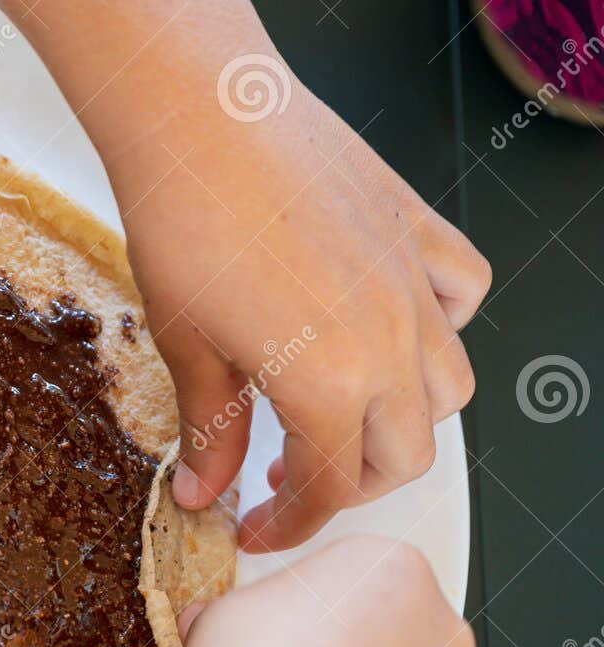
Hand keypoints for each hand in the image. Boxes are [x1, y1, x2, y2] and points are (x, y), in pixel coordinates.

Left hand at [102, 66, 490, 551]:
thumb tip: (203, 493)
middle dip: (348, 485)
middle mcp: (391, 343)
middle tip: (289, 480)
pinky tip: (387, 329)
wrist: (202, 118)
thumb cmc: (185, 222)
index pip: (330, 488)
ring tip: (339, 416)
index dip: (291, 522)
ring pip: (447, 388)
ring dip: (401, 422)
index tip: (257, 528)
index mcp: (329, 384)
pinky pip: (462, 295)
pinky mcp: (419, 233)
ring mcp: (414, 287)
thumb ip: (209, 430)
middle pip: (402, 455)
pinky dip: (441, 327)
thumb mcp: (186, 346)